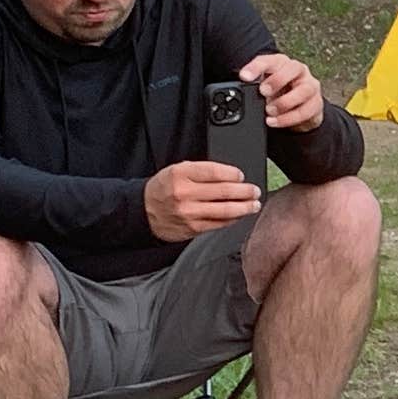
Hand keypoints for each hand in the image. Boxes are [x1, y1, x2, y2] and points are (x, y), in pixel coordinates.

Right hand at [146, 161, 266, 242]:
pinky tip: (239, 215)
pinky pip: (219, 224)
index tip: (242, 176)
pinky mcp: (192, 228)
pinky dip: (232, 219)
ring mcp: (189, 213)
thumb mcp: (177, 170)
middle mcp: (185, 193)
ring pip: (225, 210)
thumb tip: (231, 176)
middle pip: (224, 191)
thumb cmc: (163, 188)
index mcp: (181, 174)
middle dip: (245, 192)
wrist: (142, 211)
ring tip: (254, 204)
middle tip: (255, 191)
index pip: (215, 172)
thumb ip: (201, 171)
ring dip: (245, 207)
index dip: (233, 174)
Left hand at [238, 51, 323, 134]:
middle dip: (277, 80)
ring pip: (304, 90)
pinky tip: (275, 121)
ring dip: (285, 102)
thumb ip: (253, 87)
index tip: (244, 76)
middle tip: (263, 91)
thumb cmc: (279, 94)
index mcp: (282, 63)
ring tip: (269, 111)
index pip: (270, 60)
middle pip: (293, 68)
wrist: (299, 109)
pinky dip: (288, 118)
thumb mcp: (264, 88)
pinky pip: (306, 111)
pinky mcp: (317, 103)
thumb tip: (239, 94)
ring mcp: (310, 86)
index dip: (256, 67)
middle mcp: (299, 71)